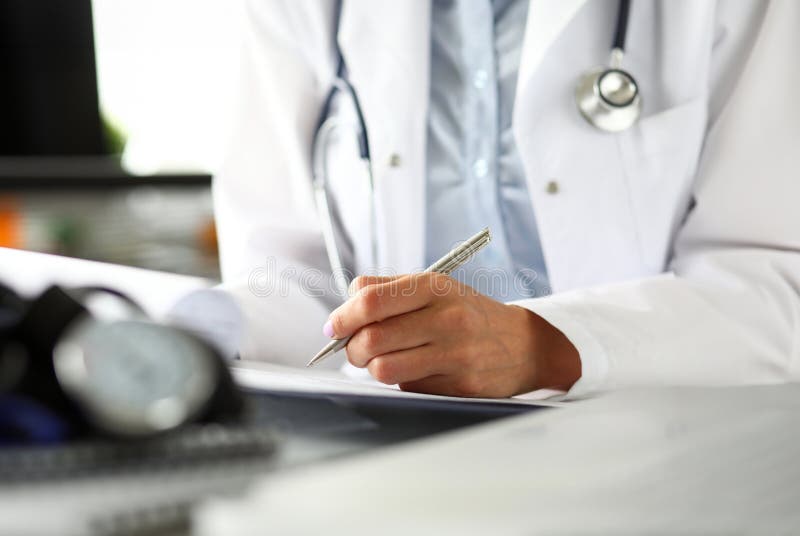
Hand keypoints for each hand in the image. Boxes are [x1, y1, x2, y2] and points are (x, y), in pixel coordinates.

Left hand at [323, 273, 580, 396]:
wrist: (524, 344)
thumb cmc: (468, 313)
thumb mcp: (434, 287)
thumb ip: (386, 288)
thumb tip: (345, 305)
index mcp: (433, 286)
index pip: (370, 302)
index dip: (343, 318)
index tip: (335, 328)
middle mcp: (445, 318)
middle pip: (371, 339)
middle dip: (353, 348)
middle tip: (357, 348)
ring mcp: (454, 353)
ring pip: (384, 369)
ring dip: (374, 368)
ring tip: (383, 359)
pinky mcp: (459, 385)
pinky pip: (407, 387)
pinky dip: (402, 380)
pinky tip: (418, 369)